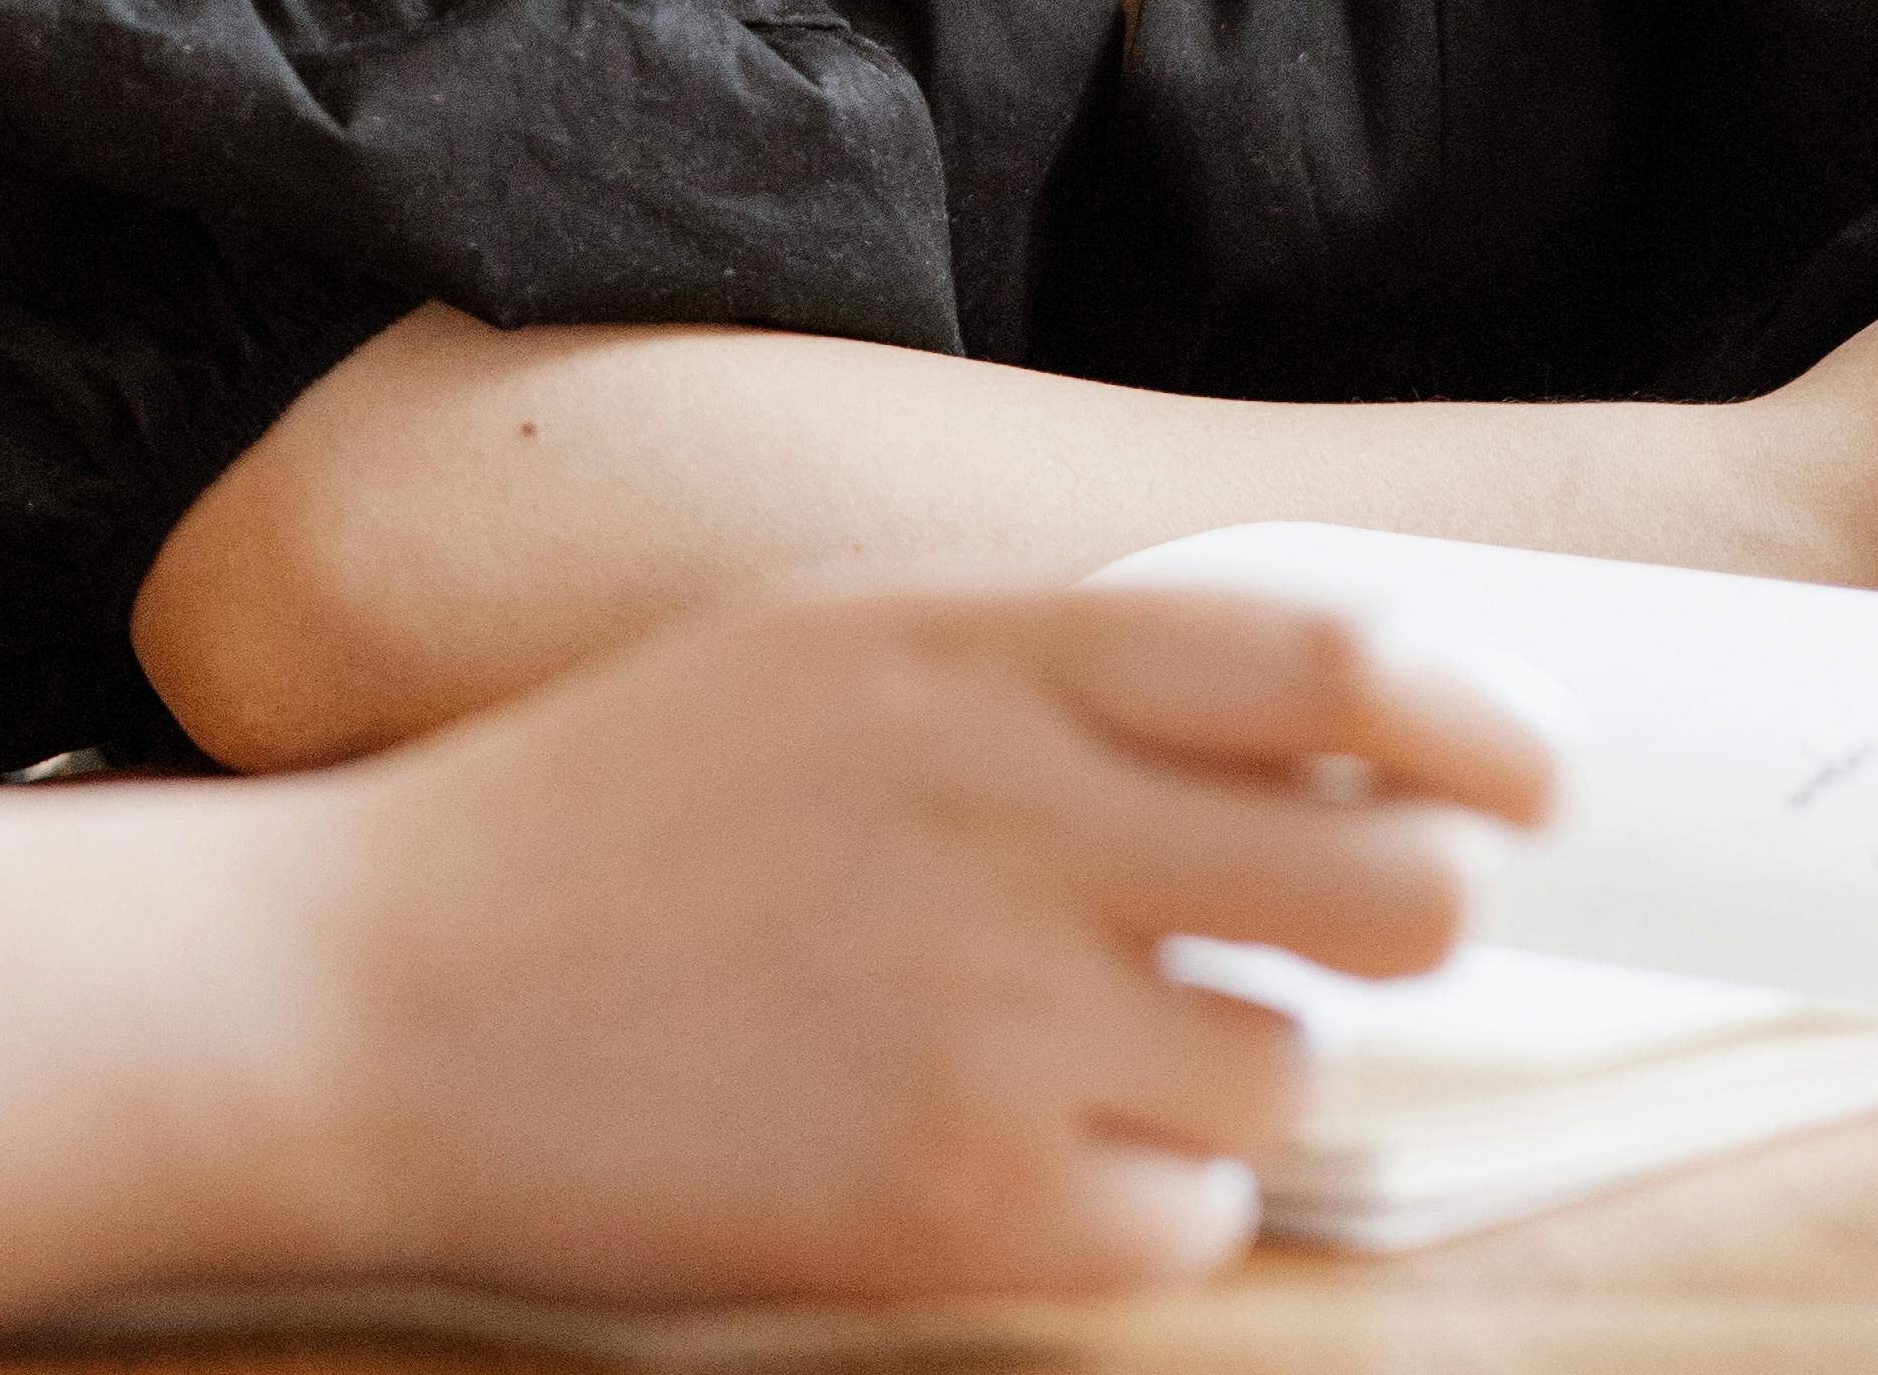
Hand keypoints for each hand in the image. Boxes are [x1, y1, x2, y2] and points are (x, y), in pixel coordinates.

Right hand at [294, 584, 1558, 1302]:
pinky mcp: (962, 1208)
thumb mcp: (811, 652)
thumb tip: (1310, 717)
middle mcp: (1010, 824)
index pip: (1335, 662)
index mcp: (967, 652)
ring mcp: (993, 1025)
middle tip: (1305, 934)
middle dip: (1393, 919)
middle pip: (1392, 890)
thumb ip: (1044, 666)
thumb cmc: (585, 820)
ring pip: (1288, 1071)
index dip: (1476, 724)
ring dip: (1217, 1068)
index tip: (1523, 774)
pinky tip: (990, 1147)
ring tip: (1055, 1044)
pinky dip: (1128, 1205)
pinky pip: (1185, 1226)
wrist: (355, 999)